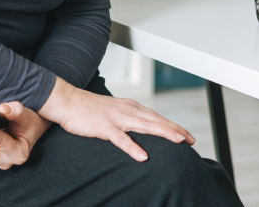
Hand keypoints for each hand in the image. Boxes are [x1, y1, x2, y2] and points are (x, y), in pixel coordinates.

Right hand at [38, 77, 194, 161]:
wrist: (68, 101)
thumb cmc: (90, 109)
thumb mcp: (115, 112)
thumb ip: (129, 119)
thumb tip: (143, 129)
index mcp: (131, 107)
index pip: (157, 117)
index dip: (173, 126)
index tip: (187, 136)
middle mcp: (128, 110)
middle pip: (156, 121)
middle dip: (175, 130)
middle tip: (191, 140)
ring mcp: (117, 118)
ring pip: (145, 126)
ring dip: (163, 133)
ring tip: (178, 141)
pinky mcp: (104, 127)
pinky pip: (121, 139)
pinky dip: (133, 147)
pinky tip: (143, 156)